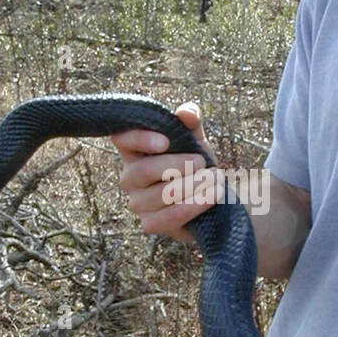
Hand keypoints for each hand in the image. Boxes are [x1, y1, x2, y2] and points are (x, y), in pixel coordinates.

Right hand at [112, 102, 219, 243]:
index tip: (166, 141)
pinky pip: (166, 218)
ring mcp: (137, 202)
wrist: (212, 196)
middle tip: (202, 161)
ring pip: (159, 195)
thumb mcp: (195, 139)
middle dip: (177, 165)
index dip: (140, 139)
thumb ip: (191, 122)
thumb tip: (186, 112)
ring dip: (192, 185)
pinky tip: (210, 197)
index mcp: (134, 150)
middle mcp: (130, 177)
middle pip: (143, 171)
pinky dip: (192, 206)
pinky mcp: (150, 224)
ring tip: (215, 179)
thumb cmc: (196, 163)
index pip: (122, 138)